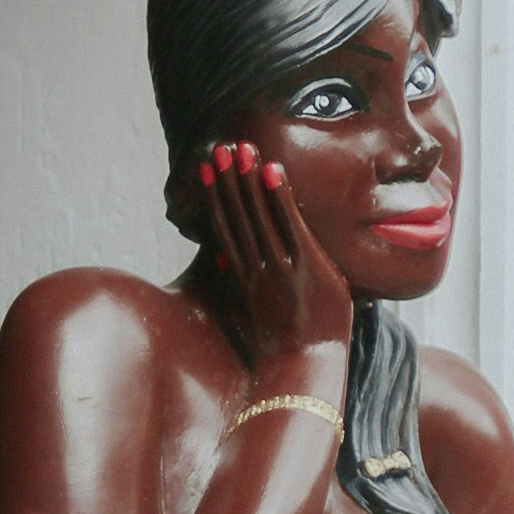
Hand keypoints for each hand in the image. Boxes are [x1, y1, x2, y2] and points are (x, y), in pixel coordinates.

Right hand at [200, 141, 353, 363]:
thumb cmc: (283, 346)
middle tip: (219, 147)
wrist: (303, 367)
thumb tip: (222, 264)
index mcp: (243, 277)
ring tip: (243, 148)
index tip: (207, 169)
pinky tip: (274, 170)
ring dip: (250, 180)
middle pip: (237, 216)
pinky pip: (291, 225)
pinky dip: (280, 197)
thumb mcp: (251, 313)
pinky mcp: (307, 267)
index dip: (215, 196)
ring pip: (259, 215)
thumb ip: (238, 286)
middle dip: (227, 180)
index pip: (224, 227)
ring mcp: (280, 266)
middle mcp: (256, 268)